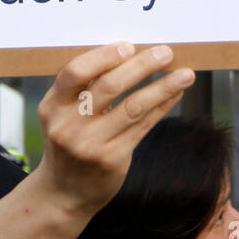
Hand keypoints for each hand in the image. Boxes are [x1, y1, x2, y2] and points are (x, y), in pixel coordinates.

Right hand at [37, 42, 193, 215]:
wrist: (64, 192)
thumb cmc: (69, 140)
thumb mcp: (62, 114)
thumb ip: (84, 88)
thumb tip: (128, 52)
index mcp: (52, 106)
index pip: (74, 73)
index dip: (103, 57)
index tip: (129, 46)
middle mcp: (68, 125)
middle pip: (109, 86)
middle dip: (142, 66)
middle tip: (165, 52)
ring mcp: (91, 145)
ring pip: (133, 107)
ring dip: (162, 87)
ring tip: (185, 74)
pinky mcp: (112, 159)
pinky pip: (143, 126)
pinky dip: (162, 106)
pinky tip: (175, 93)